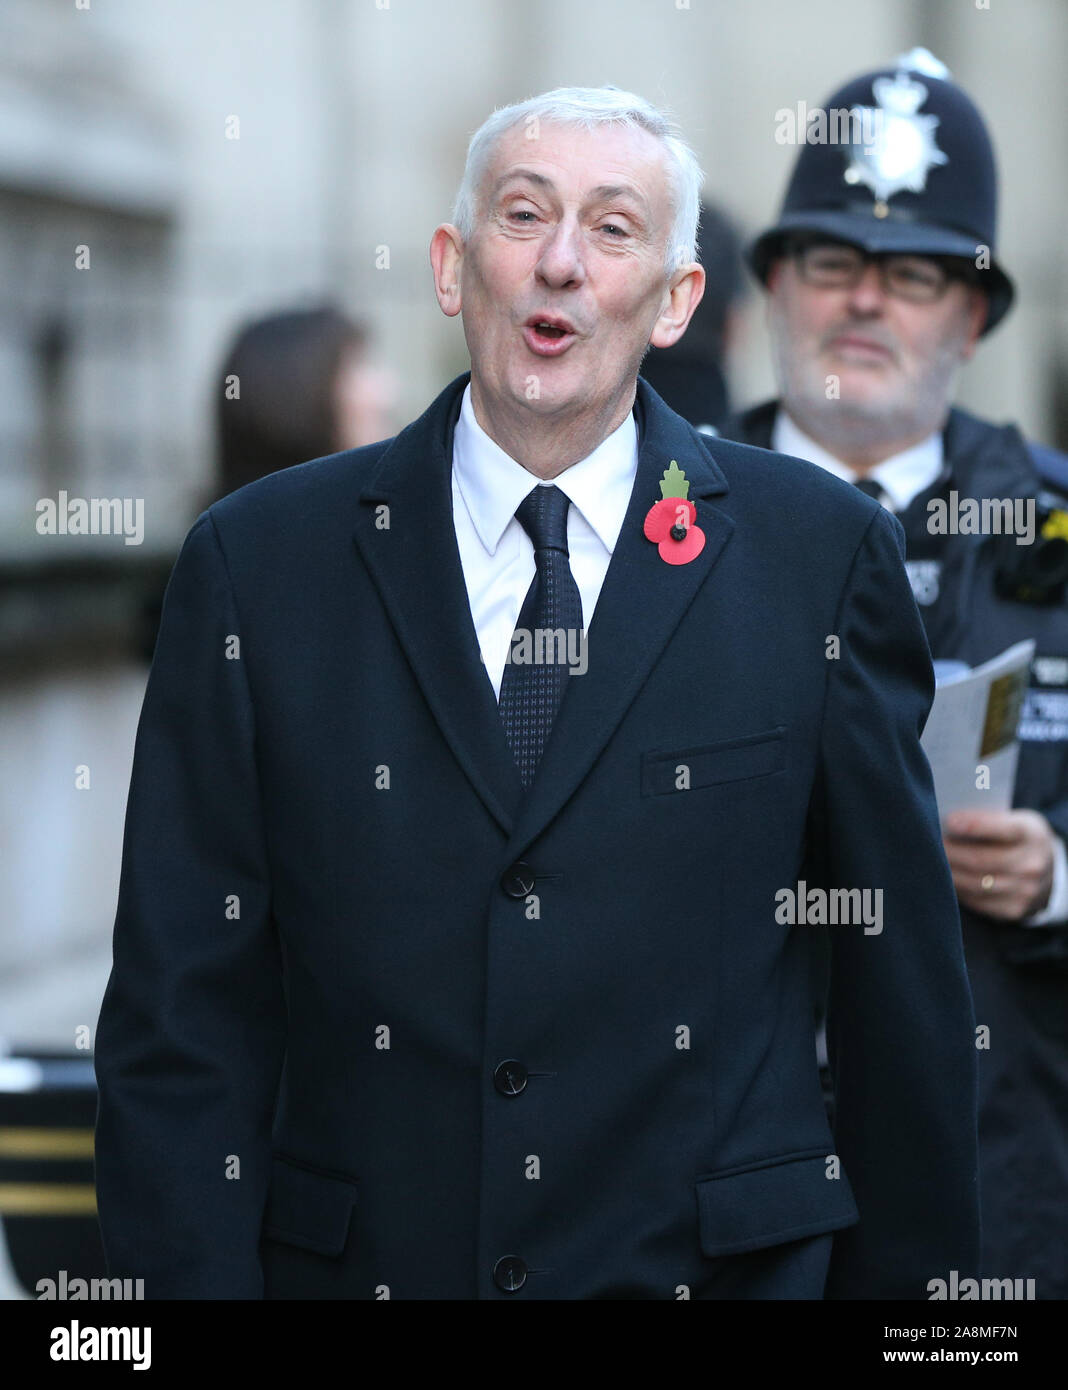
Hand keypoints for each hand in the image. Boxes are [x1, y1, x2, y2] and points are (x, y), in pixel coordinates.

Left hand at [942, 809, 1056, 920]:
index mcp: (1031, 835)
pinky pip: (976, 901)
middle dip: (950, 852)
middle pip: (981, 860)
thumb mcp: (1014, 820)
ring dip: (948, 873)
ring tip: (931, 862)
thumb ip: (987, 820)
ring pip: (975, 884)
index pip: (1004, 829)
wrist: (1048, 871)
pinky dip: (957, 889)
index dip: (975, 825)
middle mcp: (1032, 865)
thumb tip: (947, 823)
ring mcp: (1024, 891)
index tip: (949, 820)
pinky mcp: (1012, 909)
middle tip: (928, 843)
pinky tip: (945, 879)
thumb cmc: (1018, 839)